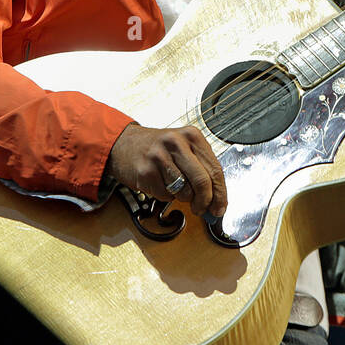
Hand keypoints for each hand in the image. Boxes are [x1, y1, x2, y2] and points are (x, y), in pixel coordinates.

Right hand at [106, 123, 227, 216]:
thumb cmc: (158, 148)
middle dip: (205, 202)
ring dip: (183, 198)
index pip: (215, 169)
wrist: (123, 144)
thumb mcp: (183, 148)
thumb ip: (202, 168)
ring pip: (184, 192)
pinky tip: (160, 183)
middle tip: (202, 209)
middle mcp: (177, 143)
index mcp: (192, 135)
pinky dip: (166, 196)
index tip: (220, 207)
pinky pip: (165, 195)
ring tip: (175, 187)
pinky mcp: (146, 172)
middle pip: (202, 182)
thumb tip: (216, 200)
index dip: (221, 193)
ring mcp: (160, 157)